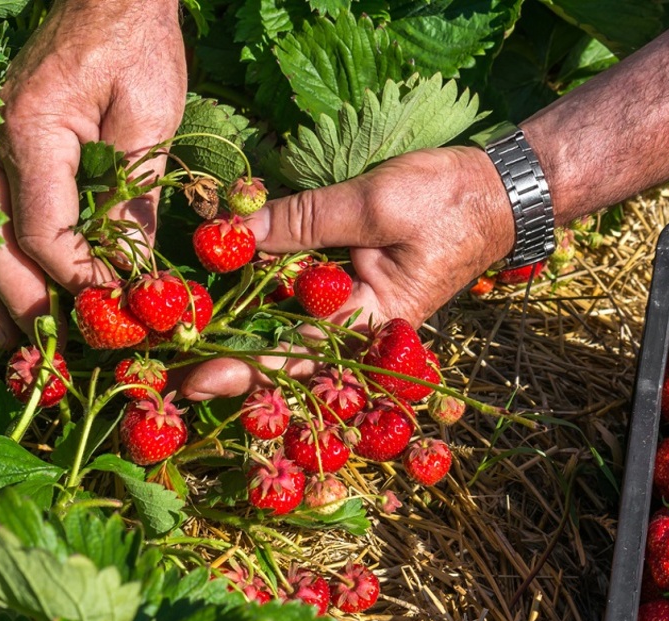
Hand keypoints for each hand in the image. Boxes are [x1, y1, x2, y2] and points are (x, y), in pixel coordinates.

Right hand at [0, 0, 186, 348]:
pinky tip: (7, 300)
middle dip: (23, 304)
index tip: (115, 304)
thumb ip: (136, 192)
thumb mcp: (151, 117)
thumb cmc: (135, 46)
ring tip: (17, 346)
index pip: (44, 231)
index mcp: (31, 133)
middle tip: (50, 355)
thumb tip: (136, 266)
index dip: (78, 276)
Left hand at [180, 146, 515, 399]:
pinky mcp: (352, 287)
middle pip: (287, 355)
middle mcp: (363, 327)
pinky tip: (231, 302)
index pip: (300, 353)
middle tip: (171, 377)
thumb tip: (238, 231)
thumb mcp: (376, 204)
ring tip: (186, 347)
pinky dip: (268, 301)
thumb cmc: (449, 200)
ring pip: (292, 330)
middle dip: (231, 365)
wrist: (497, 191)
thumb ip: (307, 220)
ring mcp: (357, 309)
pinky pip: (305, 303)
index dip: (244, 368)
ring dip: (242, 337)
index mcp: (375, 322)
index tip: (197, 380)